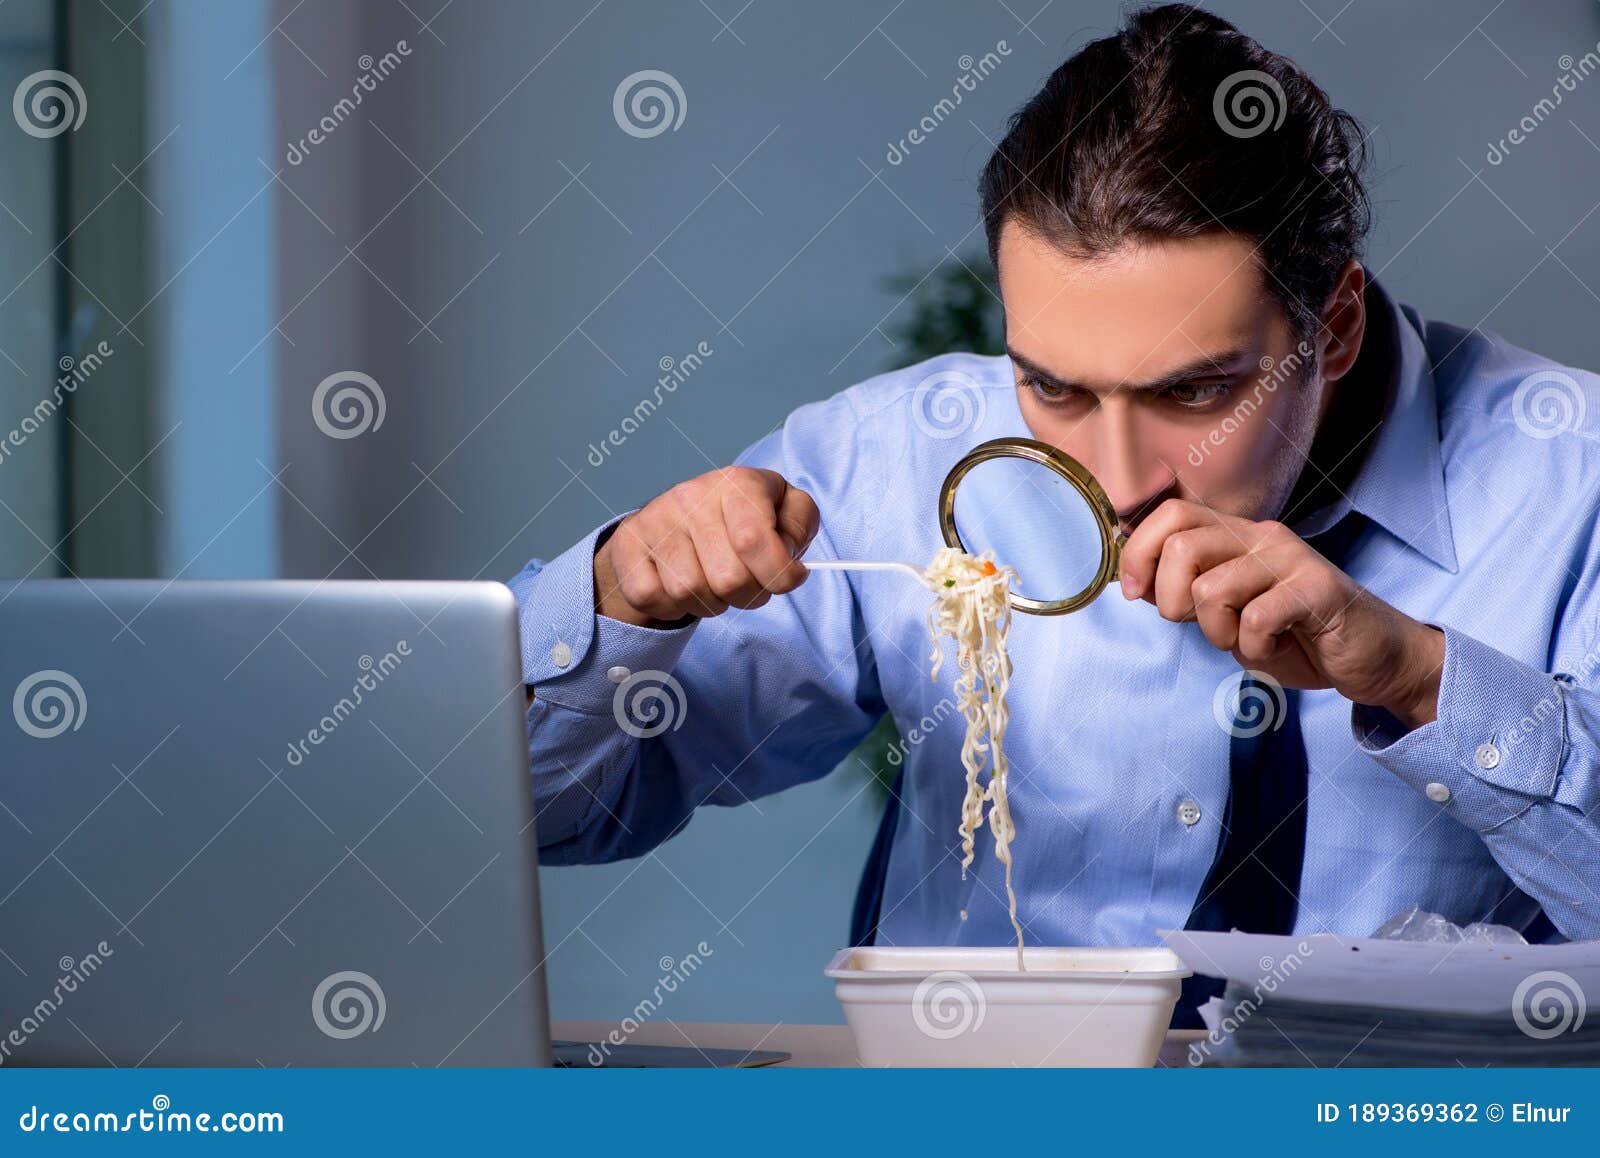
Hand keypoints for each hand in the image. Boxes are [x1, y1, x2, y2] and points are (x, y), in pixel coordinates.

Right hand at [594, 467, 819, 628]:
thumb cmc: (739, 518)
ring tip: (714, 584)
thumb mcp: (784, 508)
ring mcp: (656, 520)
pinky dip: (672, 606)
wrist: (676, 516)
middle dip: (748, 595)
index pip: (755, 541)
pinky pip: (653, 598)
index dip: (779, 575)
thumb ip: (800, 524)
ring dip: (711, 603)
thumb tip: (790, 558)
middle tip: (747, 584)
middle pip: (728, 579)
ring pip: (690, 593)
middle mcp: (691, 497)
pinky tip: (681, 586)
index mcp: (736, 484)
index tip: (788, 580)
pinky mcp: (628, 545)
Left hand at [1119, 499, 1445, 728]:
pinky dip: (1254, 647)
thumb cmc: (1295, 635)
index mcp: (1236, 536)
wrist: (1370, 657)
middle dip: (1170, 600)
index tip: (1134, 593)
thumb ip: (1185, 592)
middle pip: (1181, 546)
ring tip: (1247, 639)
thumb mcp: (1227, 615)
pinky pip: (1255, 620)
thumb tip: (1132, 579)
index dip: (1138, 553)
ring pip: (1211, 589)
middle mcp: (1262, 537)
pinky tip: (1277, 645)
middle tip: (1197, 625)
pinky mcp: (1318, 590)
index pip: (1171, 514)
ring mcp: (1291, 560)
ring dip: (1216, 632)